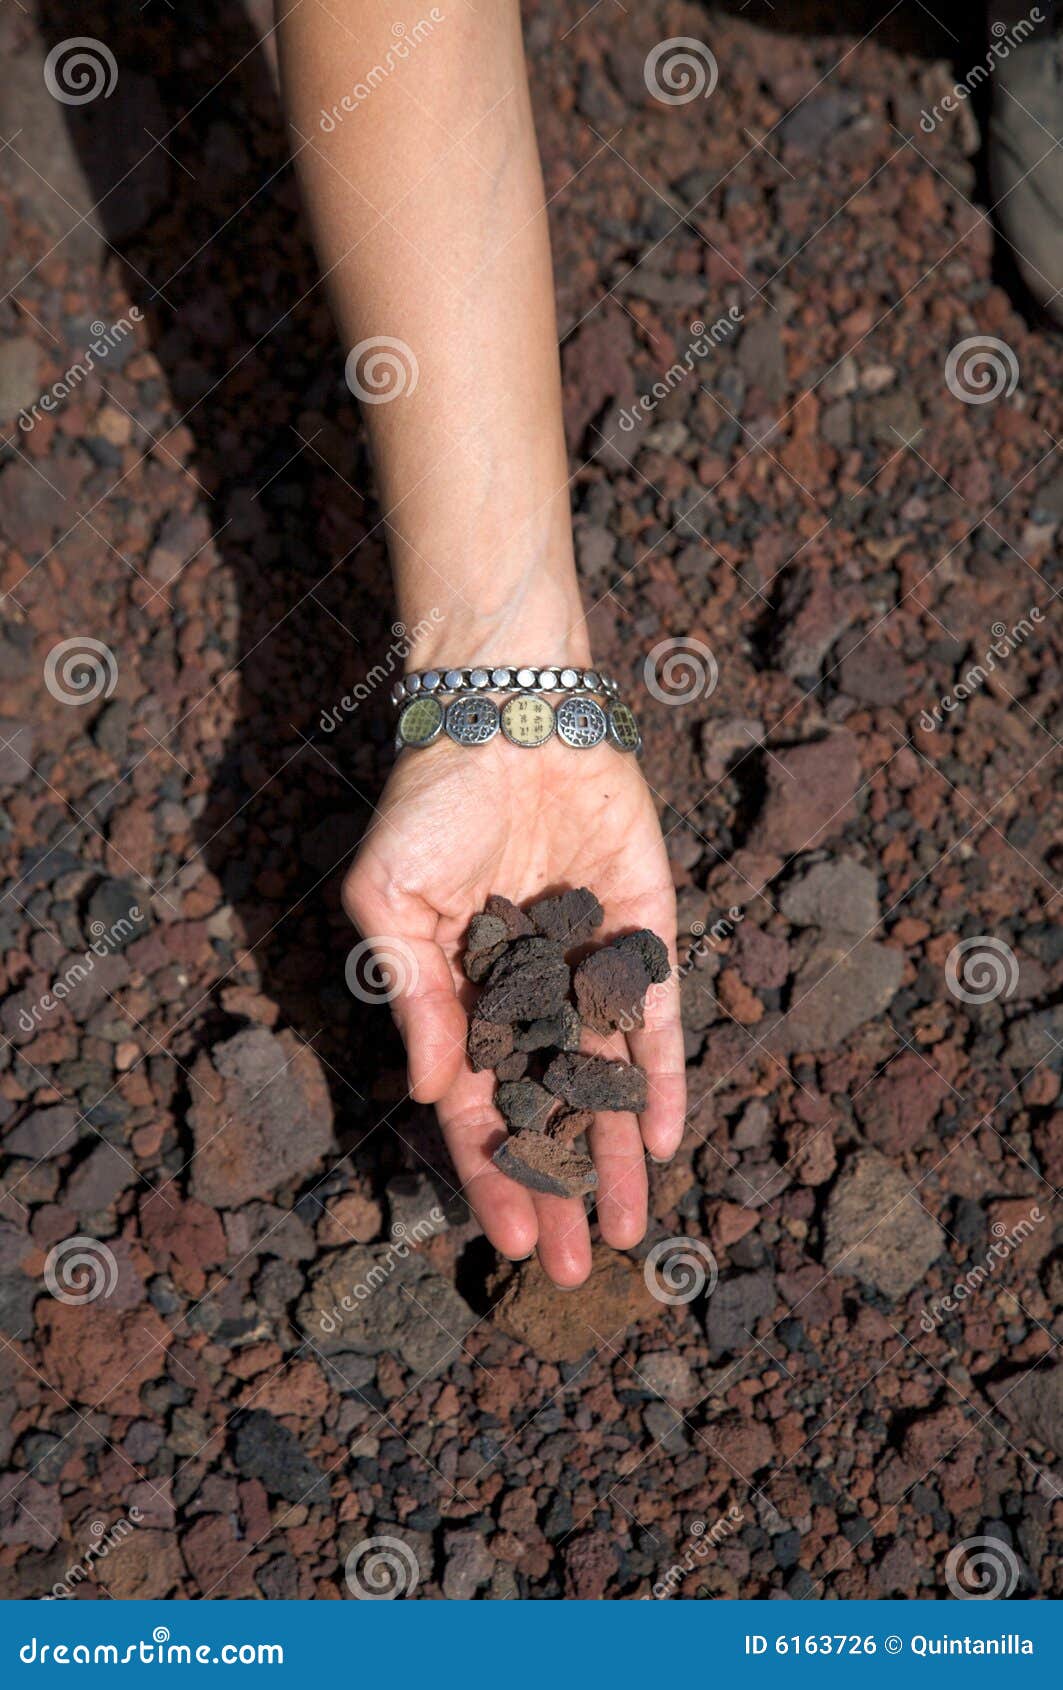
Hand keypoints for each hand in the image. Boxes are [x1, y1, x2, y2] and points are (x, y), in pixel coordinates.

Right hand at [342, 733, 685, 1286]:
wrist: (507, 714)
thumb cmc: (431, 803)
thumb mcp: (392, 903)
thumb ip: (416, 996)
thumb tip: (429, 1093)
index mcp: (466, 992)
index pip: (479, 1104)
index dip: (488, 1171)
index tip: (502, 1239)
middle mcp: (531, 990)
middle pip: (547, 1108)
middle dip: (557, 1186)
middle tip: (568, 1267)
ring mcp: (589, 963)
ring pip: (604, 1080)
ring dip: (612, 1154)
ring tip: (623, 1231)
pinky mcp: (645, 930)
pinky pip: (656, 1016)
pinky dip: (659, 1076)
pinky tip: (663, 1140)